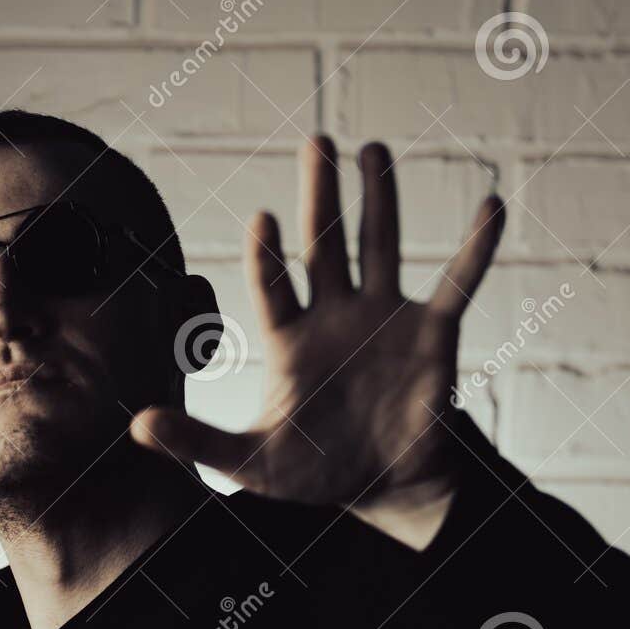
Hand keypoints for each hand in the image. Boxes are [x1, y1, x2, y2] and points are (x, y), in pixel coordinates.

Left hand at [131, 137, 504, 548]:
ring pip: (381, 246)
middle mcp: (334, 314)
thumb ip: (196, 443)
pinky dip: (476, 247)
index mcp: (289, 338)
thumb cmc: (313, 470)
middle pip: (323, 244)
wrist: (384, 486)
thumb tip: (136, 426)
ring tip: (375, 150)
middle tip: (318, 142)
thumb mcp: (249, 464)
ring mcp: (383, 317)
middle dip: (320, 196)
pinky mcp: (432, 333)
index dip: (266, 257)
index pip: (272, 285)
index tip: (260, 220)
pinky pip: (458, 283)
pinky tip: (492, 203)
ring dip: (381, 199)